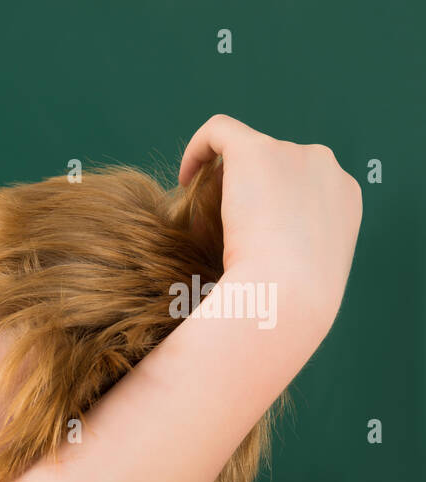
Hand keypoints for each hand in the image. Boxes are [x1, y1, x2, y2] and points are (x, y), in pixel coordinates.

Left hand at [179, 114, 362, 322]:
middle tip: (223, 233)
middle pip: (276, 167)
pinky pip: (219, 131)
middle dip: (249, 194)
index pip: (303, 187)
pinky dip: (198, 148)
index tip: (249, 238)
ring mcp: (292, 154)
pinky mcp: (255, 150)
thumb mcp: (304, 279)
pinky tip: (183, 179)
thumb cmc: (289, 304)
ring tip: (206, 220)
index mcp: (343, 198)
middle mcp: (324, 167)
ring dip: (225, 184)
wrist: (286, 296)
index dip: (270, 208)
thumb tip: (255, 254)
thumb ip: (291, 253)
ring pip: (248, 155)